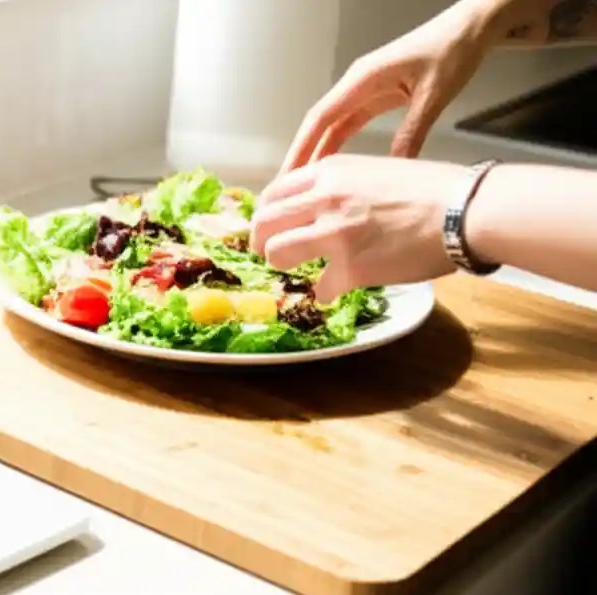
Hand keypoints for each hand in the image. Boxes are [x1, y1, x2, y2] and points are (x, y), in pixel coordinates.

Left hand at [251, 154, 465, 300]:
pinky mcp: (351, 268)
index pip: (274, 192)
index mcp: (330, 172)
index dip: (266, 214)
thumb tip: (315, 207)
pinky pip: (320, 288)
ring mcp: (334, 234)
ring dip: (284, 265)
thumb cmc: (432, 189)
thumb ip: (339, 187)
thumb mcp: (374, 171)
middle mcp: (324, 199)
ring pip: (277, 254)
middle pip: (264, 223)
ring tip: (301, 269)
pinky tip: (337, 289)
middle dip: (261, 242)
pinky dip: (326, 293)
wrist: (464, 210)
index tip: (268, 226)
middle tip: (269, 253)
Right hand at [280, 0, 501, 171]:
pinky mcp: (377, 96)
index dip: (301, 148)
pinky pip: (349, 124)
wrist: (471, 29)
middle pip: (318, 123)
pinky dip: (337, 145)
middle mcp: (357, 83)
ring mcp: (365, 90)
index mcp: (363, 79)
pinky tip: (333, 167)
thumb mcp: (433, 95)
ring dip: (318, 153)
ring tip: (305, 184)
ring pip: (332, 125)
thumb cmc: (453, 51)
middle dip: (301, 155)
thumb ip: (411, 132)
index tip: (288, 174)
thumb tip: (393, 168)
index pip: (320, 118)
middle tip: (288, 187)